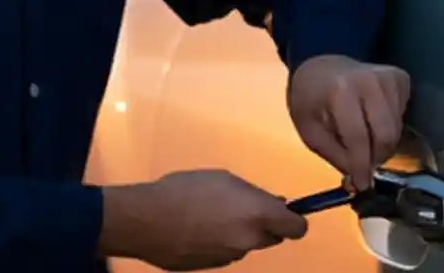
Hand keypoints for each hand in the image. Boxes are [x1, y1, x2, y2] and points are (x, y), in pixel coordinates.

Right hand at [98, 170, 306, 269]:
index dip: (294, 219)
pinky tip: (197, 229)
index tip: (285, 211)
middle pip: (272, 238)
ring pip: (246, 244)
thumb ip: (254, 194)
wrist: (146, 220)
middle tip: (243, 207)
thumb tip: (273, 204)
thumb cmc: (186, 190)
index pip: (297, 228)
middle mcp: (249, 240)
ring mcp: (230, 257)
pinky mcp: (212, 267)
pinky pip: (225, 252)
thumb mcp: (225, 179)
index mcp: (258, 215)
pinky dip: (219, 242)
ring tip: (211, 214)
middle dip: (264, 225)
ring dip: (238, 232)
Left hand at [288, 54, 411, 190]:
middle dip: (376, 158)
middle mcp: (369, 80)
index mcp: (340, 91)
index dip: (362, 166)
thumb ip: (336, 156)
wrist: (321, 66)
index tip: (362, 185)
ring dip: (382, 144)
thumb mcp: (310, 131)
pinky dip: (390, 126)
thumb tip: (360, 182)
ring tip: (364, 142)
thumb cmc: (310, 100)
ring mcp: (388, 76)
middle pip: (385, 134)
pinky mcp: (400, 78)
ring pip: (397, 128)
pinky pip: (402, 115)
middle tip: (365, 167)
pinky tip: (372, 120)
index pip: (358, 137)